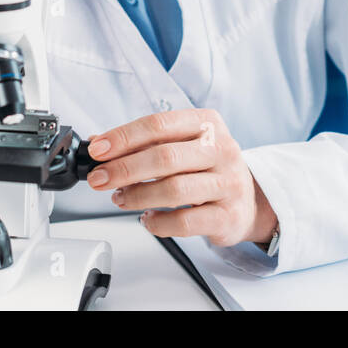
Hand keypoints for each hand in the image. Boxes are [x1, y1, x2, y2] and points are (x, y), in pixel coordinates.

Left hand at [87, 109, 277, 248]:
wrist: (249, 201)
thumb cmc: (208, 169)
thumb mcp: (184, 145)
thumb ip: (146, 143)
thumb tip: (100, 144)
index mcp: (207, 124)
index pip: (159, 125)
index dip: (123, 137)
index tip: (98, 150)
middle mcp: (222, 149)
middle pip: (165, 156)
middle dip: (124, 169)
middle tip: (100, 179)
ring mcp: (227, 183)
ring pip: (174, 189)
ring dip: (138, 195)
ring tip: (120, 199)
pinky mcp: (227, 215)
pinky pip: (184, 221)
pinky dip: (158, 223)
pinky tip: (147, 219)